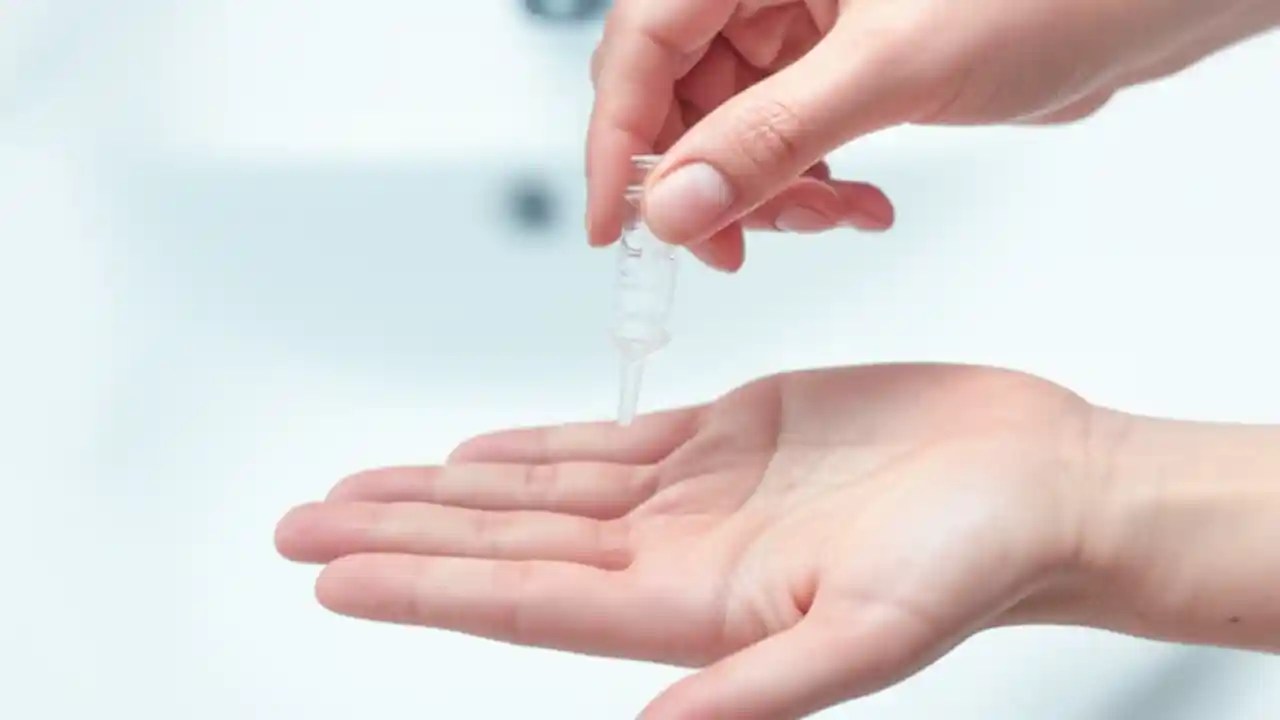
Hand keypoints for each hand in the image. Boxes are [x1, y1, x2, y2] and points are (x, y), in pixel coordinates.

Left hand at [277, 364, 1097, 717]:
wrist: (1044, 484)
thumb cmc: (981, 562)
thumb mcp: (871, 636)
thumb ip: (751, 690)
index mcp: (694, 607)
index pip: (523, 600)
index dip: (422, 587)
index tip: (331, 573)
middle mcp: (678, 555)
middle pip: (508, 545)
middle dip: (400, 537)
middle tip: (300, 526)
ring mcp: (699, 494)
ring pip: (542, 491)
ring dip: (448, 490)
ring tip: (360, 490)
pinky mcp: (731, 435)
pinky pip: (608, 441)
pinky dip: (535, 445)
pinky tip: (479, 451)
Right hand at [586, 0, 1279, 268]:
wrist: (1139, 2)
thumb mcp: (892, 69)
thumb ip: (771, 138)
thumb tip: (675, 203)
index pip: (642, 39)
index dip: (620, 137)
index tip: (616, 221)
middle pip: (675, 90)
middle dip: (701, 178)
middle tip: (733, 244)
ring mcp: (800, 25)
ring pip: (726, 126)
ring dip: (763, 192)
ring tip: (829, 217)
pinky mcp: (835, 65)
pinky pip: (781, 136)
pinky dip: (805, 183)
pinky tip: (856, 202)